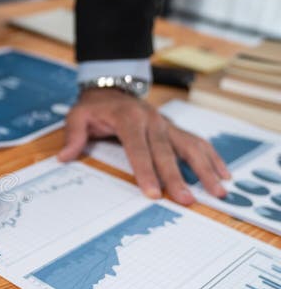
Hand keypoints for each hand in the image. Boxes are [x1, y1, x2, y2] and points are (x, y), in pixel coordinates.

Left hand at [58, 88, 228, 204]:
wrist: (112, 88)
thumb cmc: (94, 107)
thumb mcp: (77, 116)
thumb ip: (73, 136)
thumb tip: (64, 157)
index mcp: (128, 118)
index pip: (138, 149)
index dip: (146, 171)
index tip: (153, 192)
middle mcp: (152, 120)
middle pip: (166, 152)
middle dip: (176, 178)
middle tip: (186, 200)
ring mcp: (166, 124)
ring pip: (189, 146)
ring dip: (205, 169)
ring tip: (218, 190)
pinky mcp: (174, 129)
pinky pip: (196, 142)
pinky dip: (212, 157)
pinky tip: (223, 174)